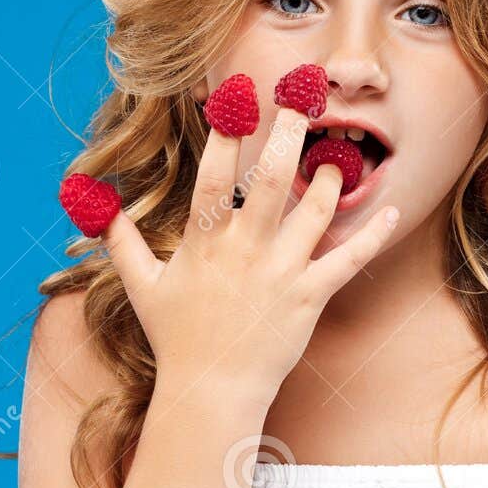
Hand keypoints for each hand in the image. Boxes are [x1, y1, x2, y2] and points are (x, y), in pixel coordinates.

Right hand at [58, 68, 400, 404]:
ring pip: (313, 212)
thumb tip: (95, 206)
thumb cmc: (177, 338)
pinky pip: (349, 260)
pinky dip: (373, 235)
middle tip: (303, 97)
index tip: (236, 95)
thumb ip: (121, 242)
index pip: (213, 175)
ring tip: (336, 157)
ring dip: (328, 177)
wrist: (211, 392)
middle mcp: (244, 251)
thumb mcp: (141, 287)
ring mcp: (280, 273)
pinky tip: (393, 210)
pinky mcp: (310, 298)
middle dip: (286, 132)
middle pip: (268, 179)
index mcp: (204, 242)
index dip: (225, 133)